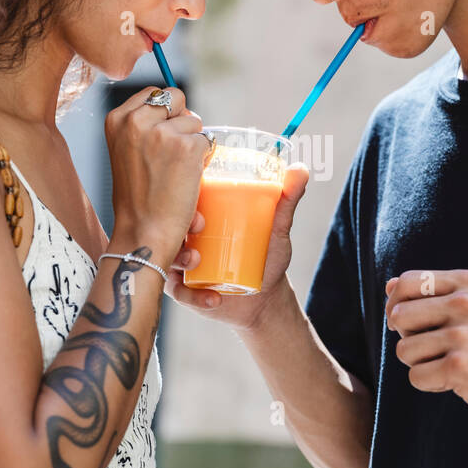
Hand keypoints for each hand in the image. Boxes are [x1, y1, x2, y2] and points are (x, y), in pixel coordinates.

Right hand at [105, 86, 211, 266]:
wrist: (143, 231)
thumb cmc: (138, 198)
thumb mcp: (126, 153)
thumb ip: (143, 128)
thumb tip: (177, 108)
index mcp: (117, 119)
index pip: (154, 92)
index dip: (165, 113)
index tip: (161, 135)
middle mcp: (136, 121)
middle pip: (177, 97)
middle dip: (182, 121)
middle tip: (172, 154)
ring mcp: (162, 133)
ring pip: (194, 121)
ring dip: (192, 144)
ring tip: (176, 172)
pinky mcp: (186, 147)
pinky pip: (207, 142)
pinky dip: (203, 160)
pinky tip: (186, 179)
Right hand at [165, 162, 310, 329]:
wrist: (264, 299)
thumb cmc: (267, 257)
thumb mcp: (276, 228)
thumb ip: (287, 200)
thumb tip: (300, 168)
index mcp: (202, 215)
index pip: (181, 198)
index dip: (180, 191)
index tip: (196, 192)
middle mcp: (186, 237)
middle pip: (167, 224)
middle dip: (175, 222)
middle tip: (197, 226)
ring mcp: (181, 263)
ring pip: (167, 256)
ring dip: (179, 257)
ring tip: (196, 260)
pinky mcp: (182, 290)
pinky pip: (177, 291)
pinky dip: (194, 296)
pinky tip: (214, 299)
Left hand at [384, 269, 467, 426]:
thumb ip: (434, 293)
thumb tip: (389, 285)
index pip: (406, 282)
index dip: (398, 304)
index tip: (412, 323)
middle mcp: (466, 303)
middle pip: (398, 316)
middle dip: (408, 337)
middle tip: (435, 348)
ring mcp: (464, 335)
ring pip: (404, 350)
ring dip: (421, 364)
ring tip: (451, 364)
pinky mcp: (461, 368)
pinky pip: (416, 377)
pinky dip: (430, 384)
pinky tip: (457, 381)